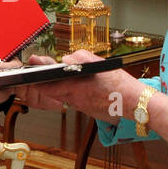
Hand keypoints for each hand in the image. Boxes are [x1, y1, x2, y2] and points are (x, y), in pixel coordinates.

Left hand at [18, 50, 140, 122]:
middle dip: (45, 81)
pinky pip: (72, 99)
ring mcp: (80, 104)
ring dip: (57, 87)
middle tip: (39, 73)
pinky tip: (71, 86)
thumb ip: (80, 59)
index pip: (49, 81)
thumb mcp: (99, 64)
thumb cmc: (120, 84)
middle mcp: (75, 97)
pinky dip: (69, 92)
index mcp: (77, 84)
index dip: (39, 75)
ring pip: (61, 94)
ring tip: (54, 77)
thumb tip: (66, 59)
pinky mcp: (85, 109)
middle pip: (52, 89)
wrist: (134, 104)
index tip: (33, 68)